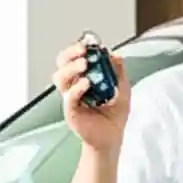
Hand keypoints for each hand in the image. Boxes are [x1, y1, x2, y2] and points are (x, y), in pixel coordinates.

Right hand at [51, 37, 131, 152]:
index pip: (72, 58)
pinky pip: (69, 97)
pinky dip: (76, 88)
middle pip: (62, 64)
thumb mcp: (122, 89)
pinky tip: (86, 84)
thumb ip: (119, 72)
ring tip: (84, 65)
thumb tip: (115, 55)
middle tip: (83, 52)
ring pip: (60, 78)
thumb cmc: (114, 115)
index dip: (76, 49)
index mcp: (83, 77)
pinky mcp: (71, 112)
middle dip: (70, 54)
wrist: (112, 137)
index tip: (87, 44)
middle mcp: (74, 86)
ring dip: (71, 68)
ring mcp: (71, 99)